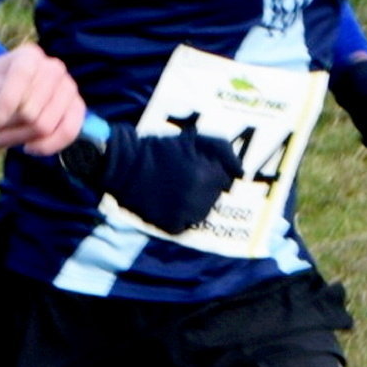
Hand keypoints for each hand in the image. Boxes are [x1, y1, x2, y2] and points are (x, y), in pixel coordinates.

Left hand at [0, 44, 85, 154]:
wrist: (5, 105)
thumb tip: (24, 112)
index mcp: (28, 56)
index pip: (22, 75)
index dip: (8, 101)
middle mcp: (53, 67)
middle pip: (32, 109)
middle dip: (10, 126)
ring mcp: (69, 87)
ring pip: (46, 125)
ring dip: (22, 138)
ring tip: (7, 137)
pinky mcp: (78, 107)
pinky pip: (68, 132)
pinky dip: (46, 146)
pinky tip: (29, 147)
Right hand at [61, 117, 243, 233]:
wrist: (124, 166)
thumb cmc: (160, 149)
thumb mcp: (194, 139)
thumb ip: (223, 151)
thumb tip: (242, 173)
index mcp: (206, 177)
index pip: (225, 181)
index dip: (210, 172)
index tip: (192, 165)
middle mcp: (198, 200)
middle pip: (215, 198)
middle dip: (204, 187)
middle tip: (182, 178)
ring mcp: (184, 216)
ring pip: (203, 213)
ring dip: (195, 203)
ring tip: (175, 190)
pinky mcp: (170, 227)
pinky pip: (186, 225)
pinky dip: (180, 216)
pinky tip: (168, 203)